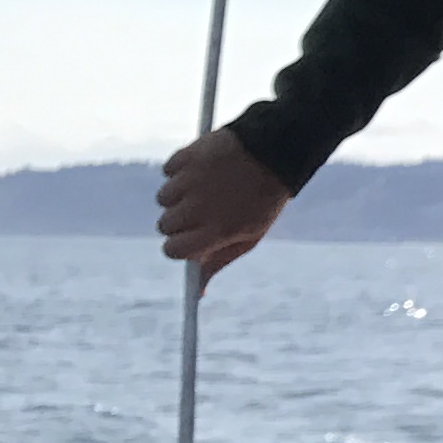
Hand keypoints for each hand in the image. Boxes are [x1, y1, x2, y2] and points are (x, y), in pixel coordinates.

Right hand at [157, 128, 290, 281]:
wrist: (278, 150)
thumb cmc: (264, 199)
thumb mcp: (250, 235)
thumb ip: (219, 261)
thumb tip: (198, 292)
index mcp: (217, 231)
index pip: (173, 250)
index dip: (179, 245)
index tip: (189, 239)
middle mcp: (199, 208)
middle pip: (164, 225)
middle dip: (179, 221)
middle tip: (202, 210)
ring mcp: (190, 181)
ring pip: (163, 198)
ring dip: (179, 193)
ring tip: (208, 185)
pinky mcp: (187, 156)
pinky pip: (168, 170)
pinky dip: (181, 170)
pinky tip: (206, 166)